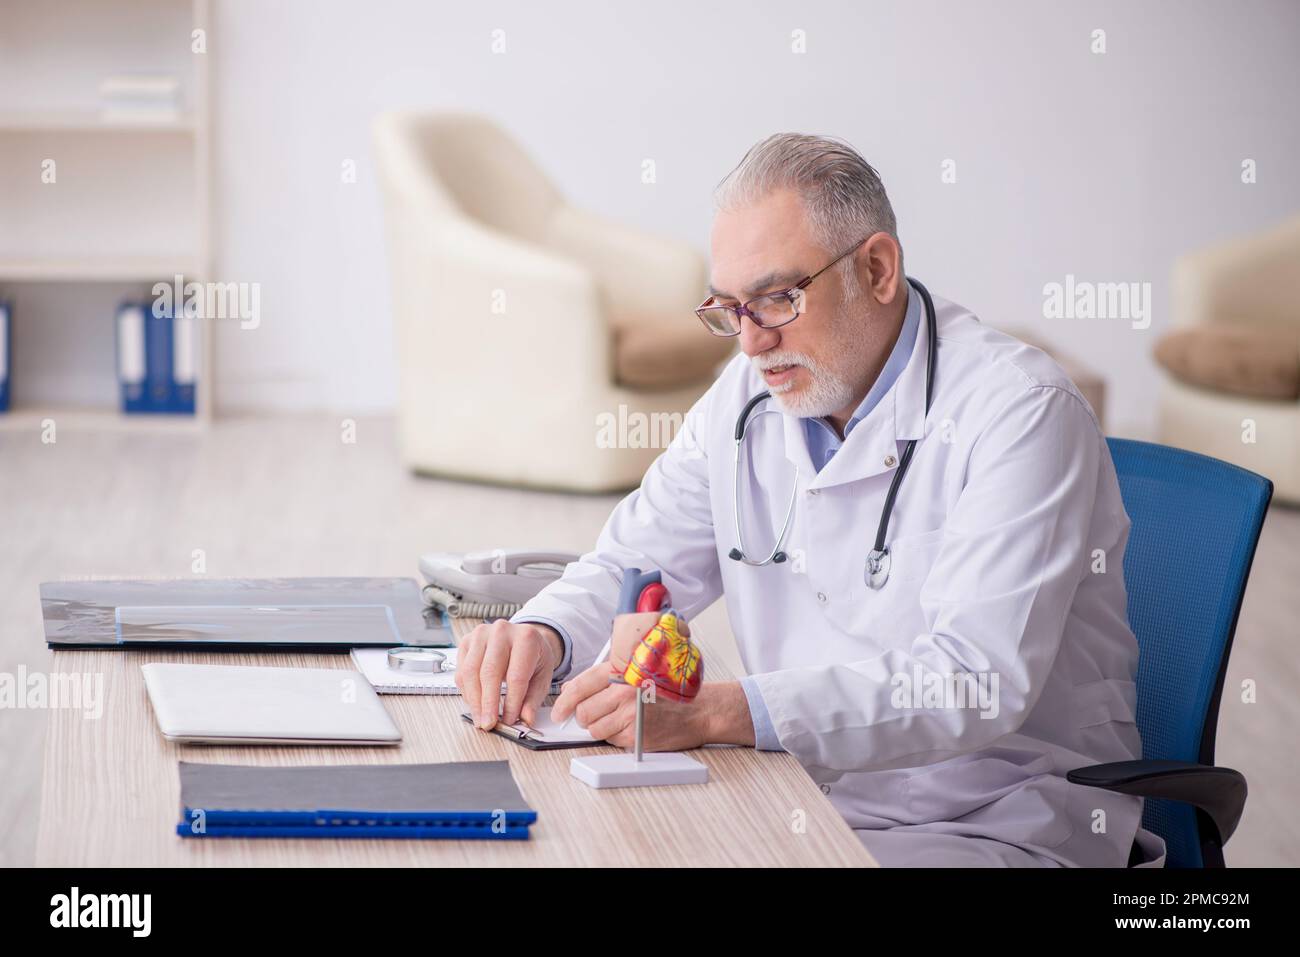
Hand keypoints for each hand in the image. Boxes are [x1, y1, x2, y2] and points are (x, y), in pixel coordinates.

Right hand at [455, 620, 563, 729]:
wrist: (523, 637)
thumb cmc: (533, 656)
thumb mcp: (542, 676)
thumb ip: (533, 699)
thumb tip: (526, 719)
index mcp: (526, 638)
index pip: (516, 675)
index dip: (512, 702)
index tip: (509, 720)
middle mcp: (502, 631)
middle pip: (489, 672)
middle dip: (488, 703)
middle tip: (488, 724)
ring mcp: (481, 634)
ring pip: (471, 672)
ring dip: (474, 700)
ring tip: (480, 719)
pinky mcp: (467, 641)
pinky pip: (461, 670)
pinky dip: (466, 691)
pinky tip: (474, 703)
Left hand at [551, 661, 707, 751]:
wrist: (696, 710)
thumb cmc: (664, 691)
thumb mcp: (634, 673)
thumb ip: (601, 679)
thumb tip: (570, 691)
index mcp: (621, 671)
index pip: (580, 686)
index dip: (564, 702)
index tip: (559, 711)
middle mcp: (624, 691)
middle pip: (583, 711)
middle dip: (585, 716)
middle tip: (598, 713)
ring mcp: (630, 714)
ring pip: (593, 729)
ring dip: (600, 727)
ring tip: (618, 719)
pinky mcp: (635, 735)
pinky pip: (610, 740)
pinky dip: (615, 736)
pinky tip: (630, 727)